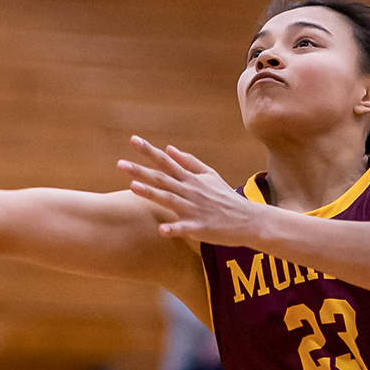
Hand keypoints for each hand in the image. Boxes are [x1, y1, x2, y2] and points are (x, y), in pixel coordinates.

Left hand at [119, 137, 263, 244]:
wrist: (249, 220)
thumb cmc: (226, 197)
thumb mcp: (210, 175)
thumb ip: (189, 162)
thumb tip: (169, 148)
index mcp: (191, 179)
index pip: (166, 161)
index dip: (149, 151)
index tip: (133, 140)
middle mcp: (190, 192)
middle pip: (162, 179)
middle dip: (141, 171)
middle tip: (120, 164)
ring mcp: (195, 210)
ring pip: (169, 200)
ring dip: (151, 194)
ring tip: (133, 187)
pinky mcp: (201, 228)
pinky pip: (185, 229)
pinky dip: (174, 228)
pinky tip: (162, 230)